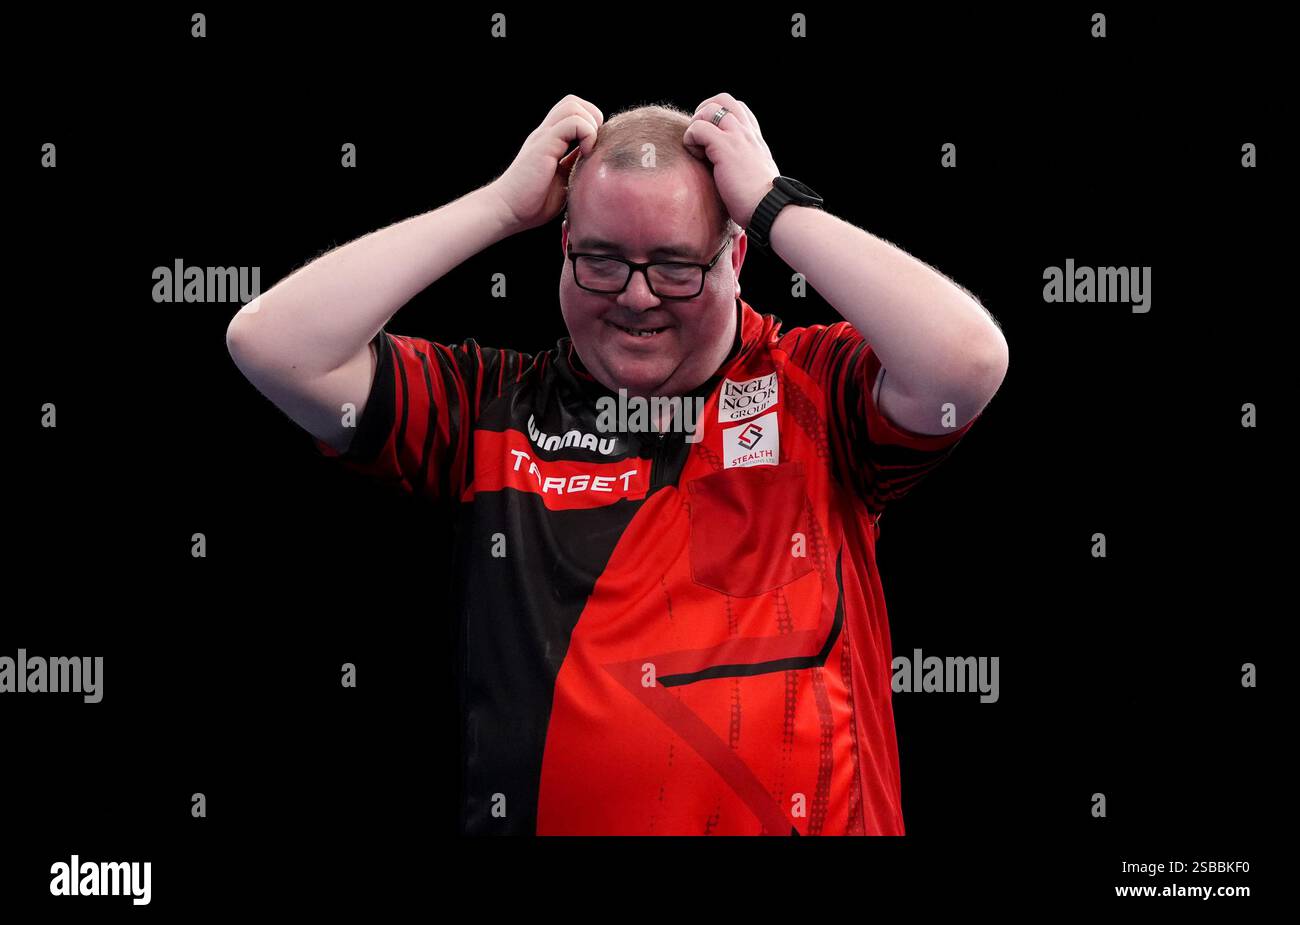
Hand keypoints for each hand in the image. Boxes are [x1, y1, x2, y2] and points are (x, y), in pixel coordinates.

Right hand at [489, 95, 603, 233]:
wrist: (507, 211)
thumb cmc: (531, 204)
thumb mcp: (561, 181)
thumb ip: (573, 166)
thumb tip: (593, 161)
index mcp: (549, 141)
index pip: (572, 112)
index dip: (589, 123)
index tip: (593, 148)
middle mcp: (545, 133)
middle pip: (572, 102)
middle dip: (592, 117)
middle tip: (593, 145)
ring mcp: (543, 137)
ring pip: (573, 106)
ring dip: (590, 124)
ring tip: (589, 150)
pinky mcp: (545, 144)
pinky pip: (573, 123)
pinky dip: (586, 134)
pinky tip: (584, 154)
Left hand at [683, 93, 780, 229]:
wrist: (771, 208)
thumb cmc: (763, 202)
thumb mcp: (757, 177)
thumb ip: (747, 168)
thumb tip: (737, 179)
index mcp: (755, 139)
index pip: (739, 110)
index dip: (720, 116)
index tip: (712, 137)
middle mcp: (747, 132)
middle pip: (724, 99)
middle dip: (704, 110)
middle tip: (698, 134)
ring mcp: (736, 136)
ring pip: (709, 109)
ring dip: (696, 124)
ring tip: (696, 147)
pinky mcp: (724, 147)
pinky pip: (698, 128)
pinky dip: (690, 139)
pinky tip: (696, 156)